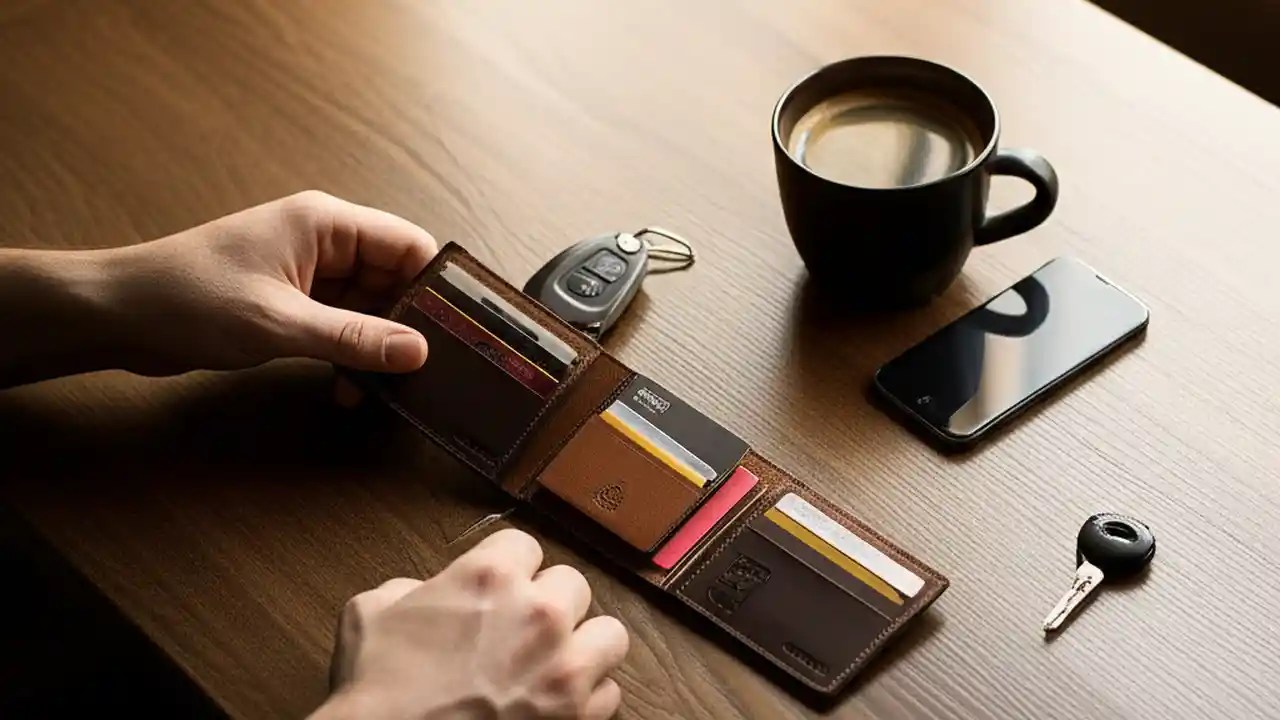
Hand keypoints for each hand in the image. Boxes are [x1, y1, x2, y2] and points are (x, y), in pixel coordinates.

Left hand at [101, 190, 436, 377]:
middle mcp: (323, 243)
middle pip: (394, 279)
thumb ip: (354, 337)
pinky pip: (342, 325)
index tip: (461, 331)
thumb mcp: (280, 324)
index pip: (407, 245)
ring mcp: (308, 274)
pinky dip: (350, 355)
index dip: (436, 286)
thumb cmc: (189, 300)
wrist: (117, 315)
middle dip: (409, 325)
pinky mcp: (292, 303)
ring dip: (378, 347)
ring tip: (386, 389)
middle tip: (429, 372)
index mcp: (325, 224)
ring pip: (370, 308)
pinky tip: (349, 388)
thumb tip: (419, 352)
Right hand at [312, 529, 628, 719]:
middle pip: (573, 585)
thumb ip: (414, 587)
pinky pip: (609, 694)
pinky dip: (587, 699)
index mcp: (490, 576)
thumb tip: (432, 594)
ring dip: (584, 645)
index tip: (499, 590)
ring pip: (609, 634)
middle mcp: (538, 613)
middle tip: (524, 630)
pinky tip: (556, 702)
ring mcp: (564, 666)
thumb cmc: (376, 689)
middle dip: (549, 604)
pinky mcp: (577, 715)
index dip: (509, 569)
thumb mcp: (370, 612)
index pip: (525, 545)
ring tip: (557, 661)